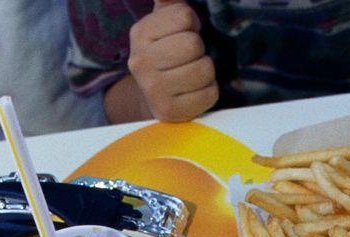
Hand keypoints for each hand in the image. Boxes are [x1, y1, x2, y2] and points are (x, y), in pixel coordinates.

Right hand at [126, 0, 217, 122]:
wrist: (152, 97)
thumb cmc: (166, 52)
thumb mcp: (164, 22)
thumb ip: (169, 2)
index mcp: (140, 34)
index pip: (184, 17)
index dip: (192, 25)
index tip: (181, 35)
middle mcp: (140, 62)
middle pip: (193, 44)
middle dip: (198, 50)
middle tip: (188, 57)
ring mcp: (153, 90)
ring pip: (204, 69)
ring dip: (205, 71)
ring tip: (191, 74)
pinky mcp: (169, 112)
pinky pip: (209, 94)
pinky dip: (208, 91)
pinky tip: (193, 91)